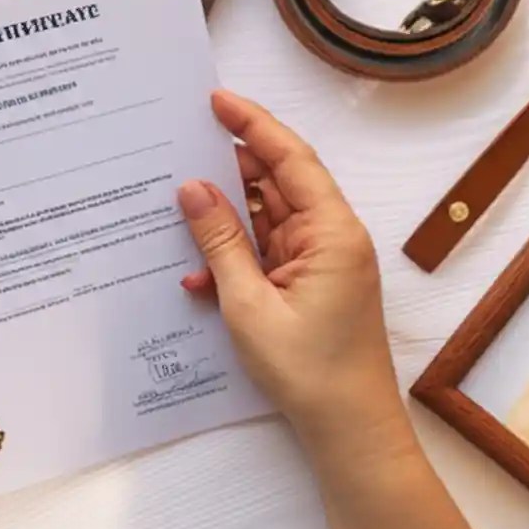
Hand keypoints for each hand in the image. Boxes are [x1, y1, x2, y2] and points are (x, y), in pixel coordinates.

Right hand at [178, 91, 405, 448]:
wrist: (348, 427)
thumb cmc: (311, 371)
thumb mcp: (250, 304)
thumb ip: (220, 242)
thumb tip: (193, 189)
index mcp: (333, 231)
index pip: (290, 158)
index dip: (253, 125)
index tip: (216, 100)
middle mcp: (333, 237)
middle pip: (278, 183)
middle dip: (231, 168)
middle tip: (181, 151)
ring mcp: (322, 260)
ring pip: (268, 218)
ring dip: (227, 219)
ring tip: (180, 207)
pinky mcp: (310, 283)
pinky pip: (267, 252)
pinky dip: (236, 257)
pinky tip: (201, 274)